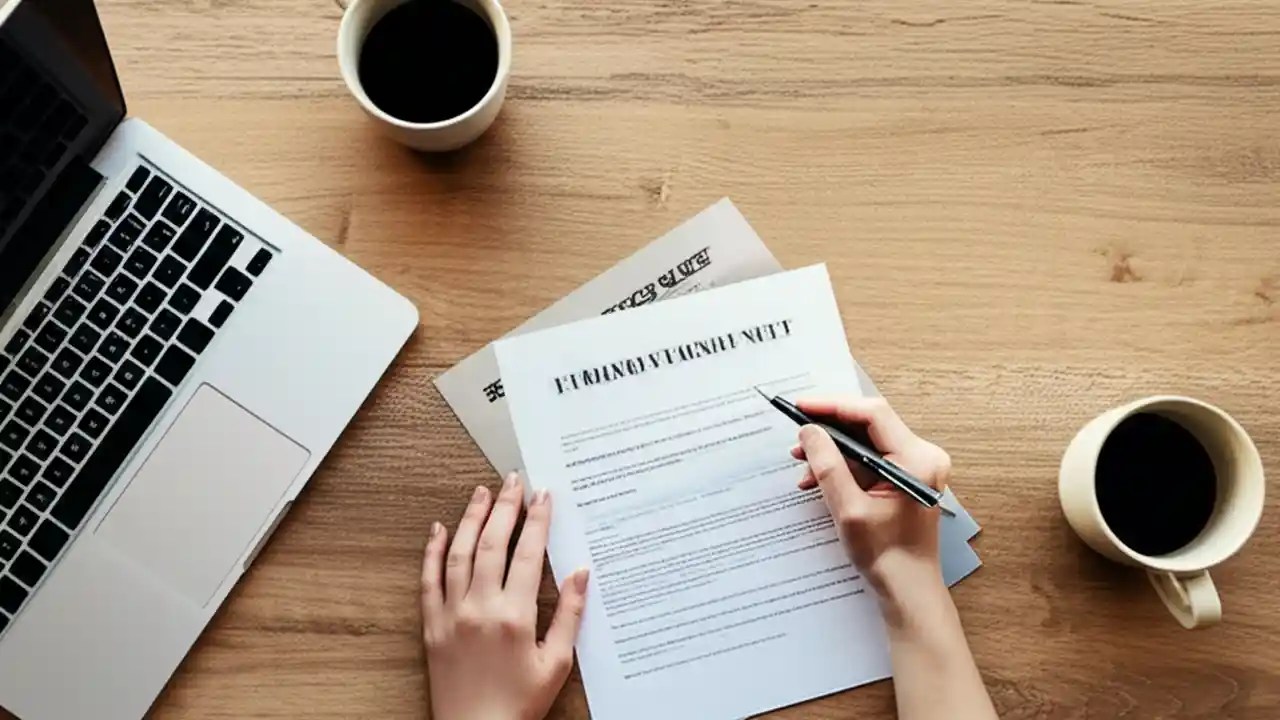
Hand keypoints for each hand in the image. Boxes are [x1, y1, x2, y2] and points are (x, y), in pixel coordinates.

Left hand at [421, 473, 589, 719]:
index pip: (527, 554)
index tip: (543, 496)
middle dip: (505, 507)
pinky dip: (433, 551)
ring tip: (482, 492)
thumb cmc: (519, 705)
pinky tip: (440, 529)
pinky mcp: (432, 626)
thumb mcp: (557, 664)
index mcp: (515, 616)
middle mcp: (480, 608)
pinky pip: (428, 580)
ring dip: (471, 518)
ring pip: (459, 553)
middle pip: (493, 543)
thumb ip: (569, 616)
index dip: (537, 520)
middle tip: (514, 481)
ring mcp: (451, 615)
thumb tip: (580, 573)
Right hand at [791, 397, 951, 601]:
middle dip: (829, 430)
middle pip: (869, 424)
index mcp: (917, 461)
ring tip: (803, 464)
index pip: (872, 415)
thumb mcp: (848, 509)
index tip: (802, 407)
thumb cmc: (887, 557)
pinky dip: (843, 464)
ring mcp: (915, 467)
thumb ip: (828, 466)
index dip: (834, 407)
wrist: (908, 588)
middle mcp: (922, 457)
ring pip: (866, 441)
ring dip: (832, 450)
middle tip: (798, 436)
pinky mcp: (905, 477)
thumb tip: (809, 431)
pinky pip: (869, 459)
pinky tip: (818, 478)